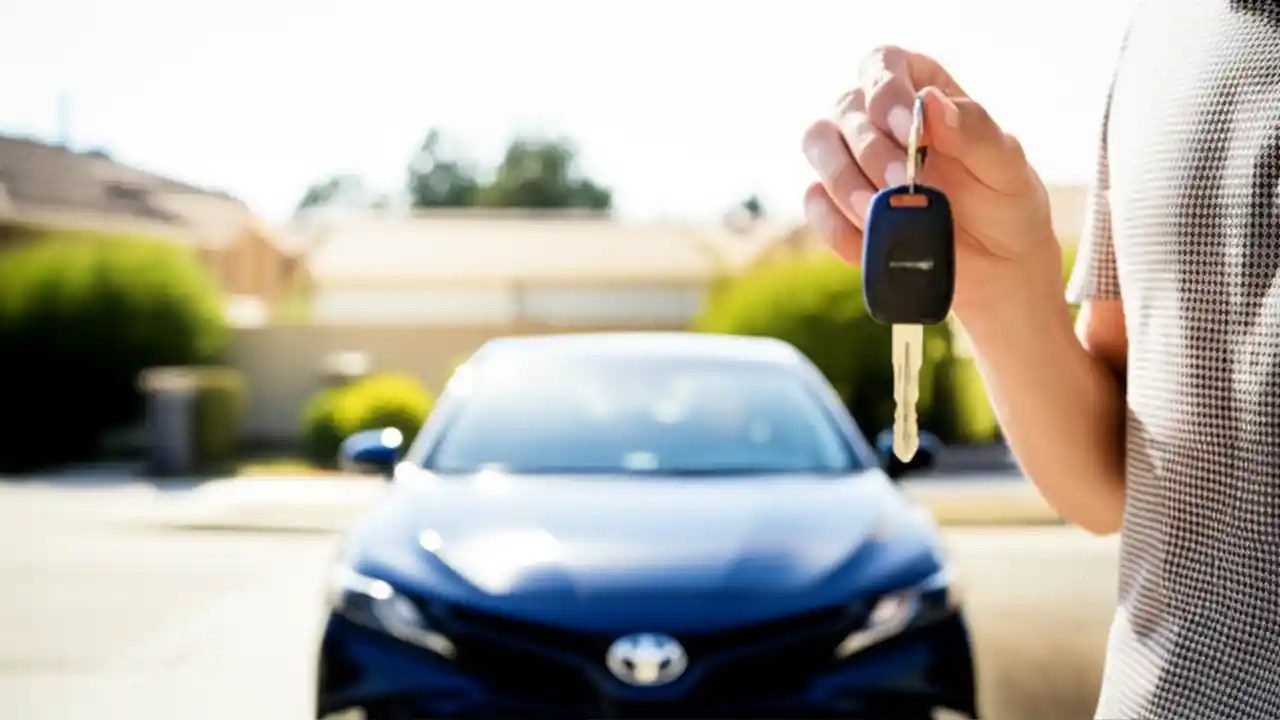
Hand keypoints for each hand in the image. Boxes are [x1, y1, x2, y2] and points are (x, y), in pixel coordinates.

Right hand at [801, 46, 1062, 326]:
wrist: (994, 269)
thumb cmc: (1004, 206)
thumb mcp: (1007, 169)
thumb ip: (975, 132)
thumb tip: (931, 101)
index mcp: (920, 90)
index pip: (883, 64)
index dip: (887, 90)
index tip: (912, 130)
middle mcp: (876, 118)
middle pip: (844, 107)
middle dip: (871, 148)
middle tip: (904, 183)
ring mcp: (850, 160)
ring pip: (818, 144)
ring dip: (845, 181)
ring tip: (883, 215)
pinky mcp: (836, 205)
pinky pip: (815, 203)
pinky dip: (838, 223)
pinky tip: (873, 240)